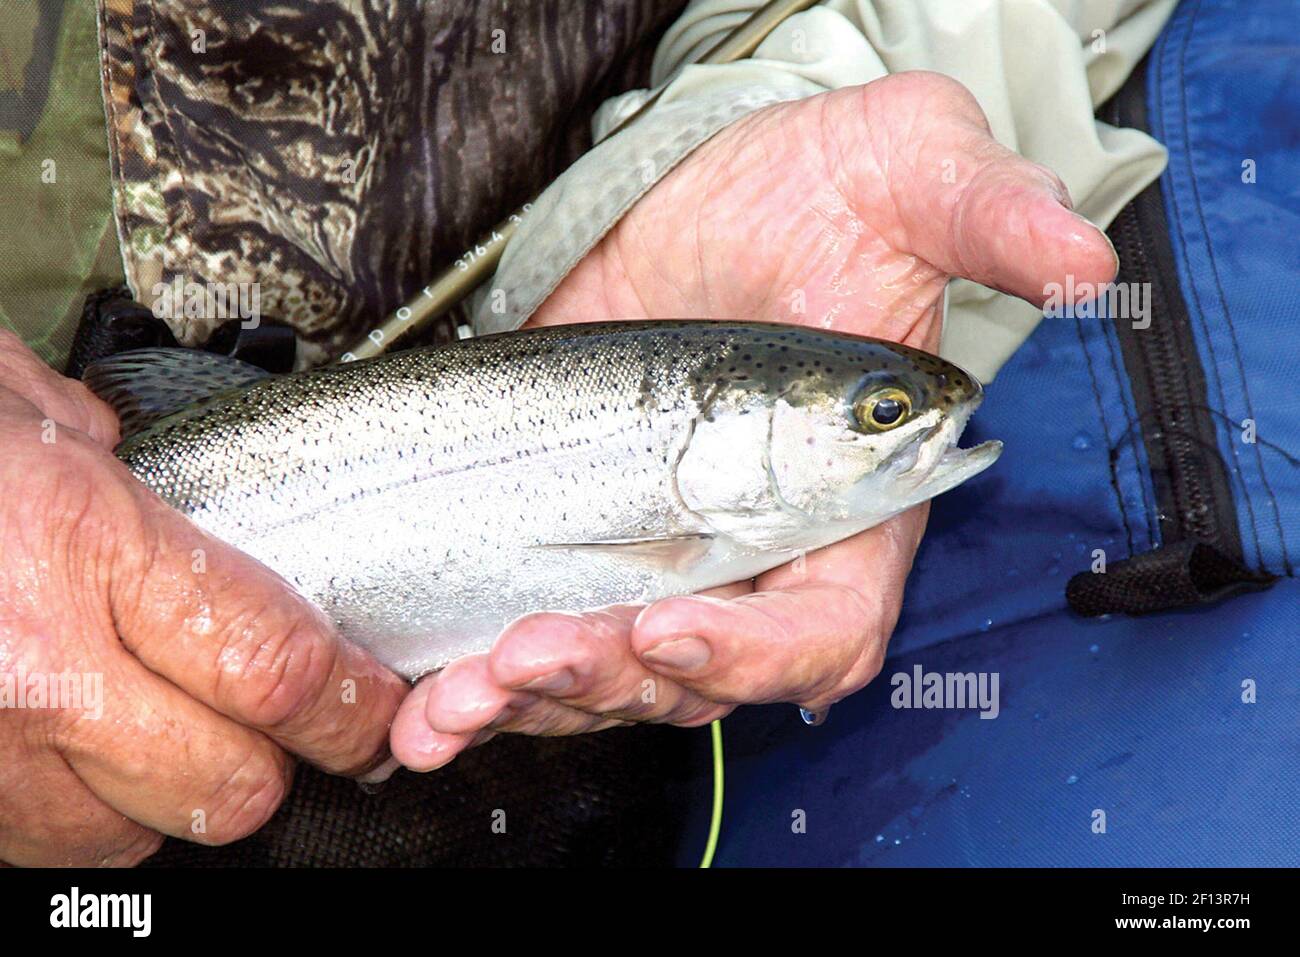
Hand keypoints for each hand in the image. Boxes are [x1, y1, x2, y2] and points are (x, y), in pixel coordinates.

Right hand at [0, 331, 405, 864]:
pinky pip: (38, 847)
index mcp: (82, 552)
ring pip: (135, 837)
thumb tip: (159, 477)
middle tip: (282, 720)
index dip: (349, 702)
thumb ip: (102, 452)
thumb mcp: (7, 401)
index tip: (375, 706)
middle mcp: (34, 673)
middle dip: (275, 760)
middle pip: (229, 782)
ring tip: (160, 728)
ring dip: (170, 793)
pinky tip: (68, 748)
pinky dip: (77, 812)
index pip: (272, 662)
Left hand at [390, 72, 1115, 767]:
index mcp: (848, 506)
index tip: (671, 625)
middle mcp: (755, 552)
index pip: (826, 627)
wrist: (717, 186)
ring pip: (609, 678)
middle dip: (612, 682)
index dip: (759, 654)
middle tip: (528, 653)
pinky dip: (480, 679)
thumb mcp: (914, 169)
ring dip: (532, 698)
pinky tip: (425, 692)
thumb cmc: (831, 187)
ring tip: (455, 693)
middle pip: (699, 678)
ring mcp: (660, 553)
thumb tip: (1079, 259)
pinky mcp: (579, 538)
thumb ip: (989, 212)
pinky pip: (537, 635)